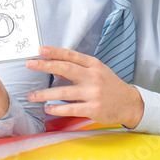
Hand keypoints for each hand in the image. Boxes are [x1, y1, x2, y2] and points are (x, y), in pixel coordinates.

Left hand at [25, 46, 143, 127]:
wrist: (129, 103)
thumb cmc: (110, 86)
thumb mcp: (96, 72)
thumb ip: (77, 69)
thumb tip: (55, 69)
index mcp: (94, 65)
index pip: (71, 56)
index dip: (55, 52)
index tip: (40, 50)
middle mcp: (93, 77)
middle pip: (66, 69)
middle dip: (45, 66)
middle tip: (30, 64)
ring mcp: (94, 93)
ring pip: (64, 92)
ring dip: (44, 94)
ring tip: (31, 96)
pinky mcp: (94, 109)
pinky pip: (71, 109)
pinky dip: (57, 109)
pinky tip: (47, 109)